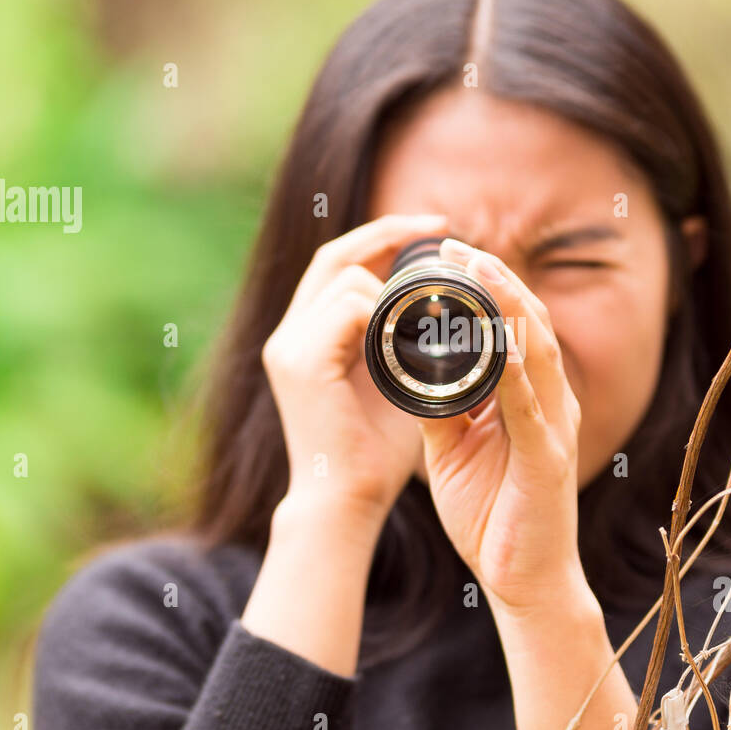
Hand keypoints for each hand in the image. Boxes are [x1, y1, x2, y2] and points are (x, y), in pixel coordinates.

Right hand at [262, 213, 448, 533]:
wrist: (346, 503)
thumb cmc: (374, 454)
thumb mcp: (394, 380)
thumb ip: (402, 339)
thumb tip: (442, 304)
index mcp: (306, 335)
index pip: (340, 264)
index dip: (383, 238)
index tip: (435, 229)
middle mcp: (288, 334)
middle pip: (336, 256)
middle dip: (389, 233)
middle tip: (441, 226)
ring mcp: (288, 346)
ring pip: (348, 281)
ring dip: (398, 289)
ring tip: (441, 303)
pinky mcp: (300, 362)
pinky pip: (348, 310)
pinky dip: (387, 313)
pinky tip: (419, 330)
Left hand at [416, 238, 588, 615]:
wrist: (524, 581)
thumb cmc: (493, 513)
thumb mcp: (454, 447)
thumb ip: (440, 403)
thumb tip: (410, 362)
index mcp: (529, 395)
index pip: (512, 325)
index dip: (486, 285)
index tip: (448, 253)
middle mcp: (550, 402)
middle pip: (529, 324)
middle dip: (496, 280)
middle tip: (457, 247)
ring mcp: (554, 428)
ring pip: (536, 352)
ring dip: (508, 307)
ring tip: (479, 271)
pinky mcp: (549, 460)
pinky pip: (530, 407)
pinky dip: (512, 372)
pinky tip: (495, 344)